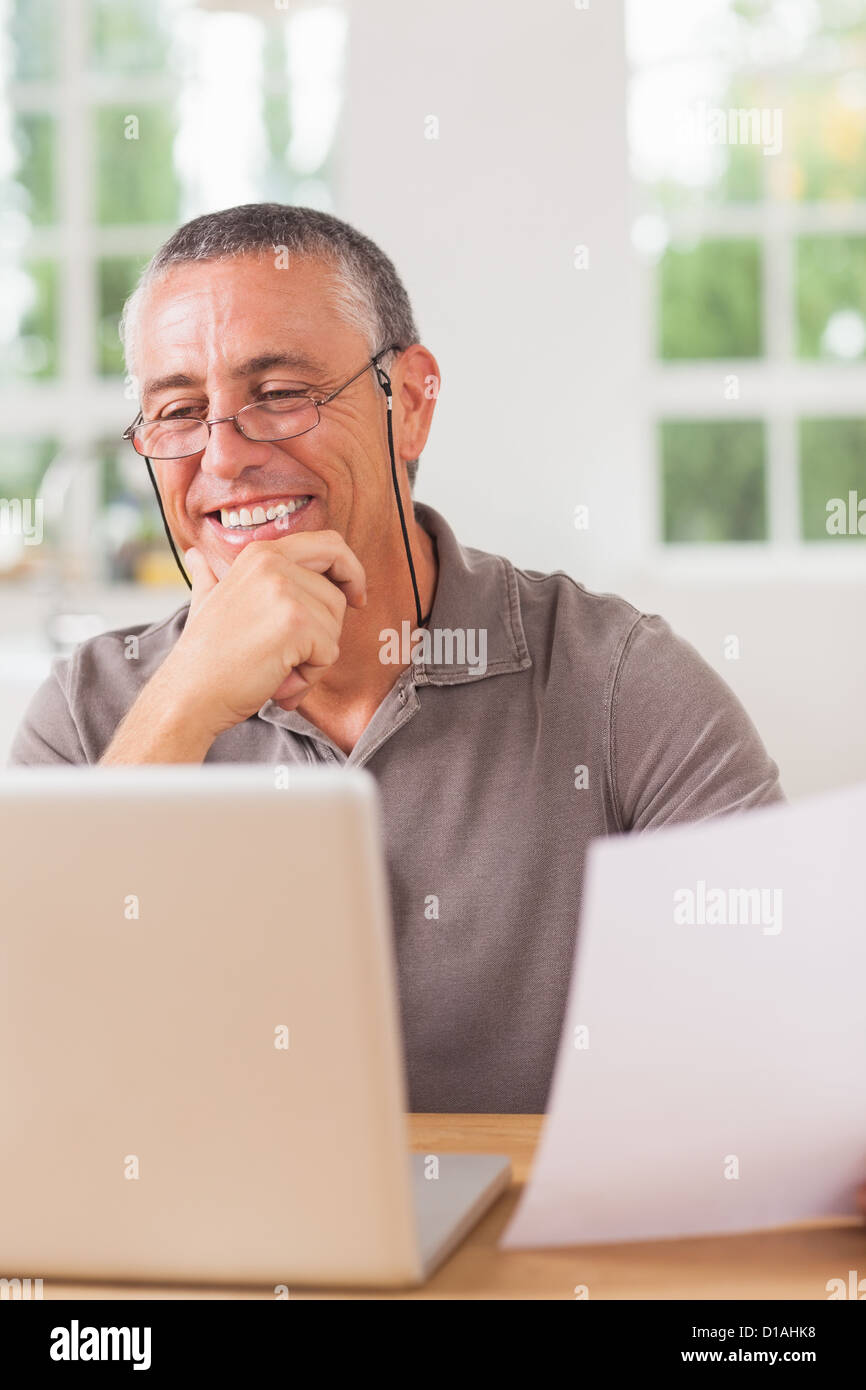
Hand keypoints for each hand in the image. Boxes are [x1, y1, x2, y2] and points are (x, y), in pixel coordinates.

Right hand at [161, 530, 365, 731]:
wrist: (188, 694)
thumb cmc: (204, 657)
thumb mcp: (207, 601)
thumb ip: (209, 577)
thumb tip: (195, 556)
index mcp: (260, 553)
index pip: (329, 544)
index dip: (351, 570)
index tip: (356, 597)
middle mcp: (273, 563)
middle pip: (338, 594)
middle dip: (327, 630)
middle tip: (297, 655)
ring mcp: (285, 591)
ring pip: (335, 627)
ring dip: (313, 659)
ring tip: (275, 668)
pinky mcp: (296, 622)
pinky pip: (329, 653)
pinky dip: (310, 676)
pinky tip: (278, 680)